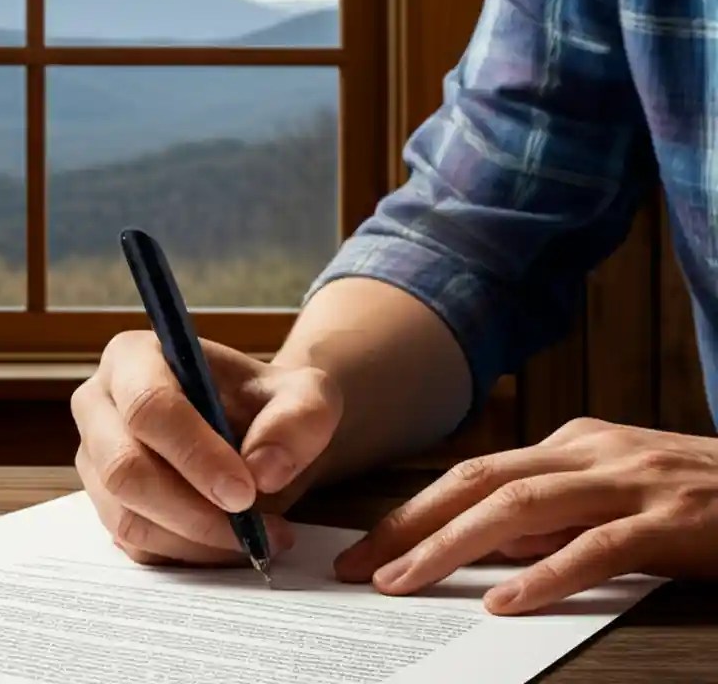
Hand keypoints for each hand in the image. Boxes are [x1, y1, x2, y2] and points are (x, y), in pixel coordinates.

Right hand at [71, 331, 342, 565]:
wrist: (258, 433)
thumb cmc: (269, 405)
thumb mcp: (306, 397)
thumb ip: (298, 420)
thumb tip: (263, 469)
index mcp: (135, 356)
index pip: (148, 406)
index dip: (193, 454)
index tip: (244, 491)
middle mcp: (99, 405)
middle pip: (124, 468)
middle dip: (192, 509)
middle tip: (253, 526)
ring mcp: (95, 460)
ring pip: (127, 516)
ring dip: (197, 540)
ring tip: (258, 535)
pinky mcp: (105, 505)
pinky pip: (136, 546)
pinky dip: (189, 555)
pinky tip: (231, 542)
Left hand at [334, 418, 717, 613]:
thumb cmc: (693, 499)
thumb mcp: (611, 495)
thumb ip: (552, 515)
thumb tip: (485, 545)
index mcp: (571, 444)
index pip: (473, 474)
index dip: (413, 510)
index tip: (367, 546)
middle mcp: (591, 453)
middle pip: (481, 482)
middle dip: (411, 524)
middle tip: (362, 566)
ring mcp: (631, 484)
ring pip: (523, 508)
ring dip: (453, 546)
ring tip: (406, 581)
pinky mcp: (672, 523)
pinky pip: (597, 548)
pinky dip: (546, 575)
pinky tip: (506, 602)